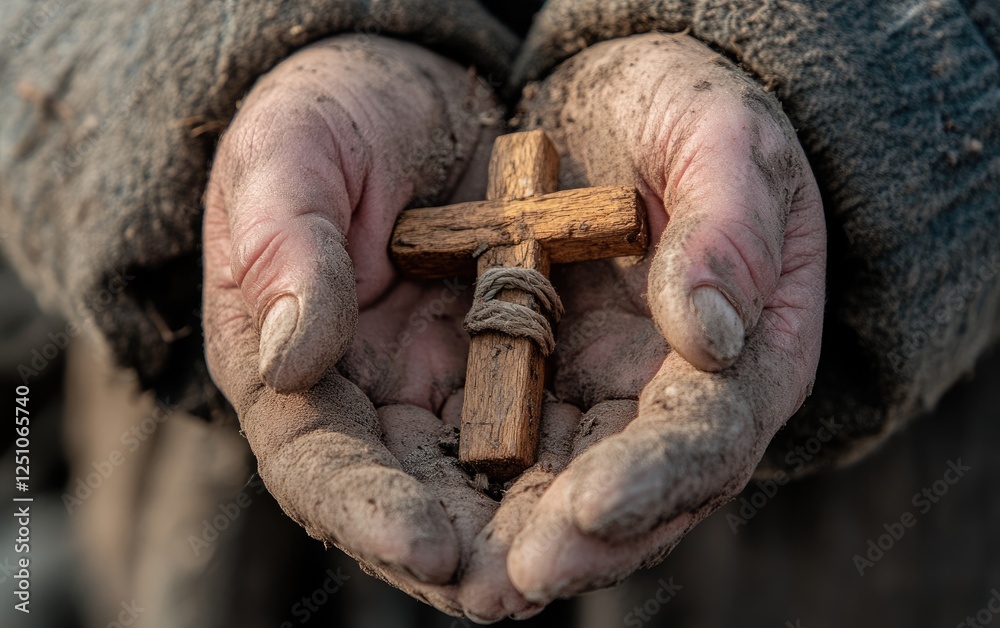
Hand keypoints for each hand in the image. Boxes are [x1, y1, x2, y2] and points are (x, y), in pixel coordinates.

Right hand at [201, 35, 541, 617]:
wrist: (413, 96)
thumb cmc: (330, 115)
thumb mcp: (290, 151)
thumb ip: (281, 244)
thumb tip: (290, 359)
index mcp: (293, 371)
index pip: (320, 470)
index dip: (369, 516)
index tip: (429, 549)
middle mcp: (374, 406)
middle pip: (415, 508)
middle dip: (468, 555)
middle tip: (525, 586)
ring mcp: (450, 396)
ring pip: (492, 490)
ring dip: (538, 530)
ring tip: (587, 553)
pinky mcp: (521, 372)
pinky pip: (555, 434)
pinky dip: (587, 466)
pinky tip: (628, 487)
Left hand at [498, 33, 826, 602]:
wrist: (618, 108)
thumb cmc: (683, 110)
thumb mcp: (721, 135)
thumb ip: (729, 227)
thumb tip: (711, 338)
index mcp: (751, 349)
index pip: (709, 436)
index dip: (656, 479)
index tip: (591, 508)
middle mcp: (678, 400)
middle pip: (636, 497)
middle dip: (571, 542)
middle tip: (503, 583)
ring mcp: (607, 402)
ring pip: (564, 494)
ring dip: (508, 540)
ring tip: (451, 577)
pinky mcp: (542, 389)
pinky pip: (508, 454)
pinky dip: (467, 491)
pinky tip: (421, 521)